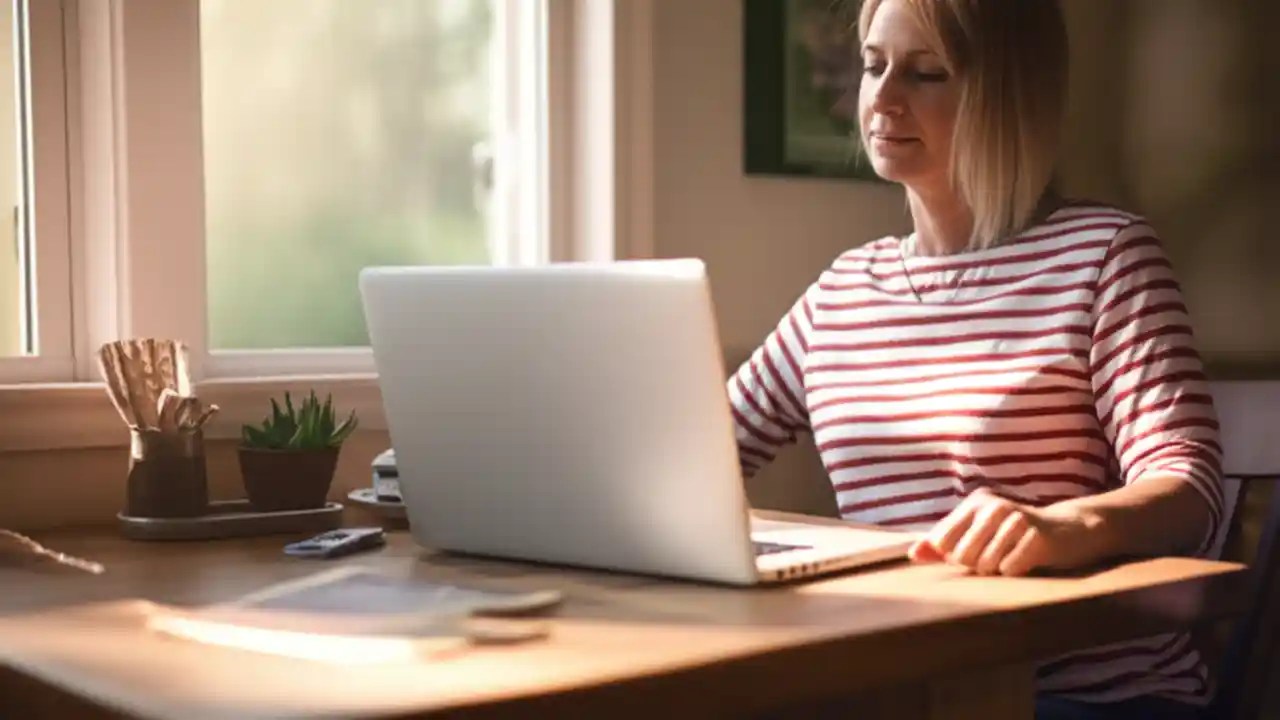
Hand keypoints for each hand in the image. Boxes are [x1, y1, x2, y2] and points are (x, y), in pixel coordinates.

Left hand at [907, 488, 1095, 575]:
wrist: (1066, 530)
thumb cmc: (1013, 537)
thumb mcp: (977, 536)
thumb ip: (942, 545)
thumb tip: (912, 554)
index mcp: (974, 504)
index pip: (941, 542)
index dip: (953, 558)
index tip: (971, 554)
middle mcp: (992, 506)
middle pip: (962, 556)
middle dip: (975, 565)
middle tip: (995, 557)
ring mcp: (1016, 518)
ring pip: (985, 563)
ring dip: (996, 569)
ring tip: (1010, 557)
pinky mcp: (1037, 535)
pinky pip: (1010, 568)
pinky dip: (1014, 571)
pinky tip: (1026, 560)